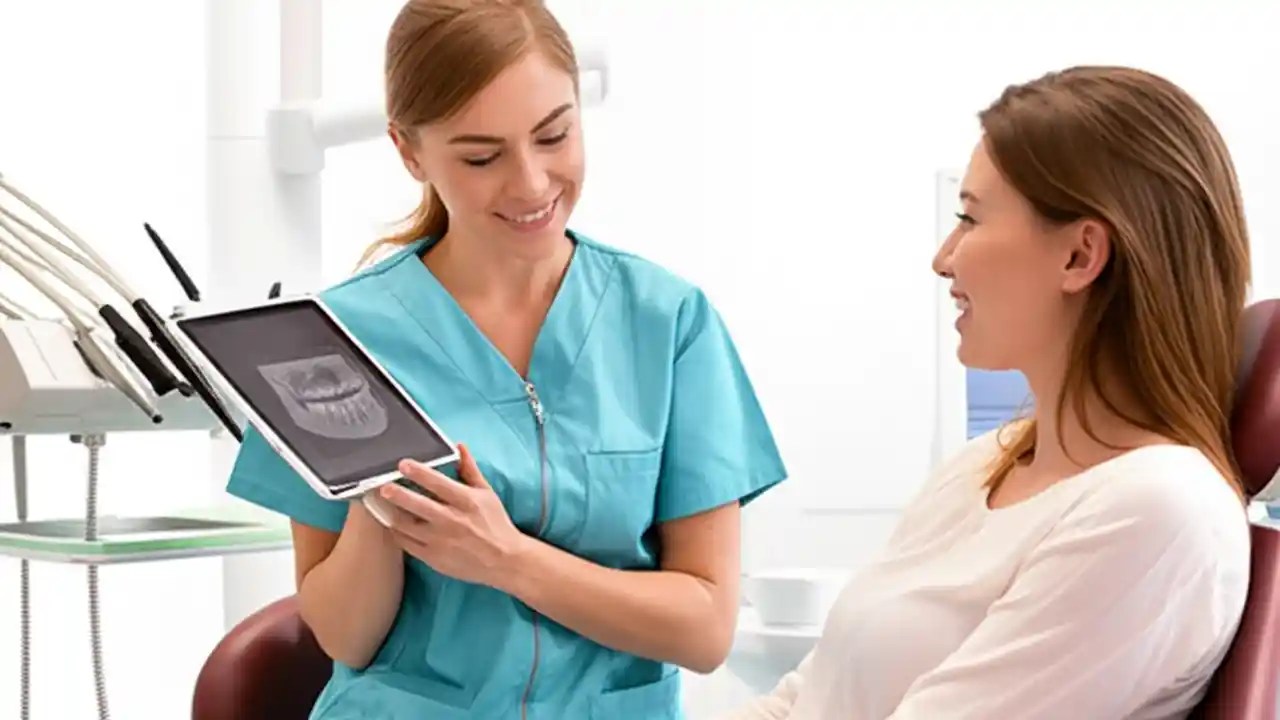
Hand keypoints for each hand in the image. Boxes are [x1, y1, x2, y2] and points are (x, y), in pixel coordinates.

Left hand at [378, 443, 527, 588]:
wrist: (503, 561)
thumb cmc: (495, 524)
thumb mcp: (486, 493)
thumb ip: (469, 470)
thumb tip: (459, 446)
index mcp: (466, 501)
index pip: (438, 483)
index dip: (419, 472)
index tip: (403, 464)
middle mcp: (452, 521)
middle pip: (418, 505)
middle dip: (398, 494)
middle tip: (383, 487)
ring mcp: (440, 541)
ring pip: (407, 526)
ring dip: (391, 514)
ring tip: (381, 505)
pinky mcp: (433, 558)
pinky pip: (407, 544)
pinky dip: (397, 533)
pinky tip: (393, 525)